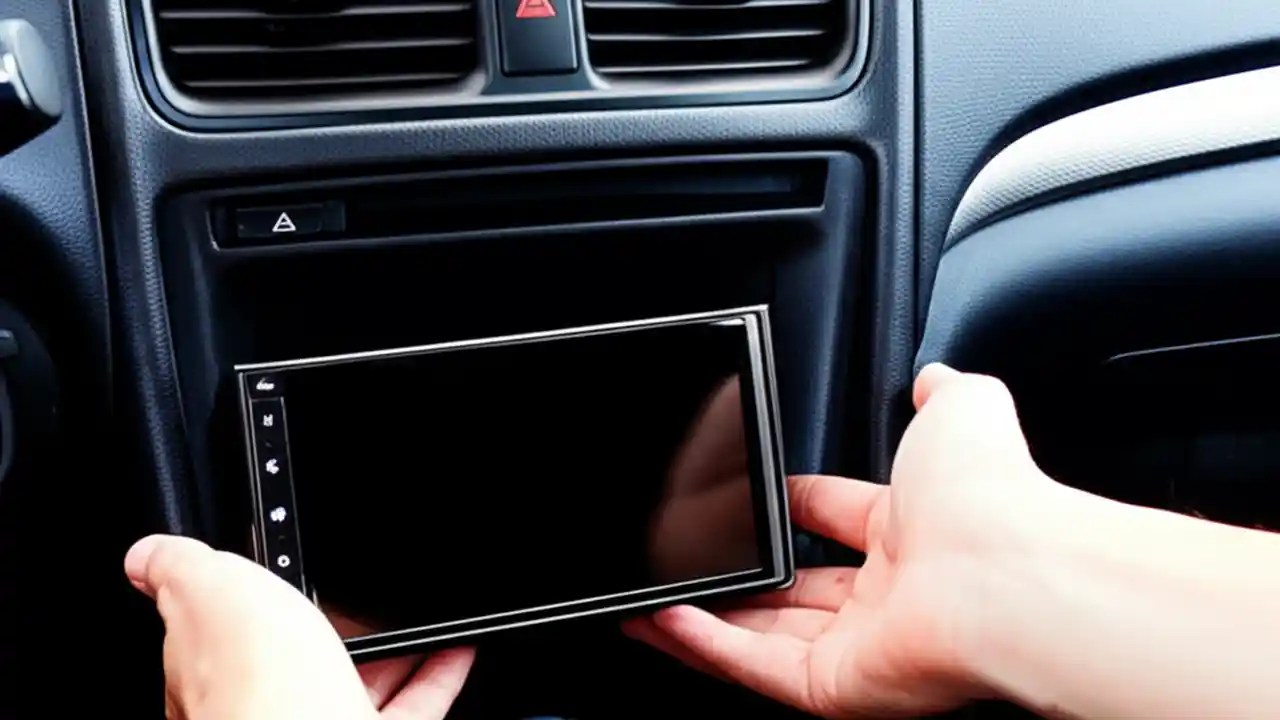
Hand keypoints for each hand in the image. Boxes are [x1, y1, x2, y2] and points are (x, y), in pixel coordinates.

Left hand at [125, 535, 474, 719]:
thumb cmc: (254, 685)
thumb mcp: (204, 591)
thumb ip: (178, 569)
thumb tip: (145, 554)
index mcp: (206, 673)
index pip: (214, 639)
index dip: (238, 606)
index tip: (266, 577)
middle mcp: (260, 707)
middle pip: (291, 661)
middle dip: (319, 629)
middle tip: (352, 596)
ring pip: (352, 682)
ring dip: (388, 648)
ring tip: (413, 618)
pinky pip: (410, 704)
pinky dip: (437, 675)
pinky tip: (456, 650)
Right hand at [625, 364, 1058, 717]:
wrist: (1011, 573)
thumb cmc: (993, 496)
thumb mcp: (960, 412)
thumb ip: (939, 393)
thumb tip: (934, 377)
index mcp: (917, 530)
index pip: (839, 518)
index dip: (793, 504)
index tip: (752, 494)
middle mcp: (894, 594)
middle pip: (797, 590)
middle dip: (742, 576)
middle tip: (688, 561)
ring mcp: (867, 645)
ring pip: (766, 638)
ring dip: (705, 620)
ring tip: (649, 601)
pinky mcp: (843, 687)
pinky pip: (761, 670)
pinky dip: (708, 647)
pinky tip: (663, 620)